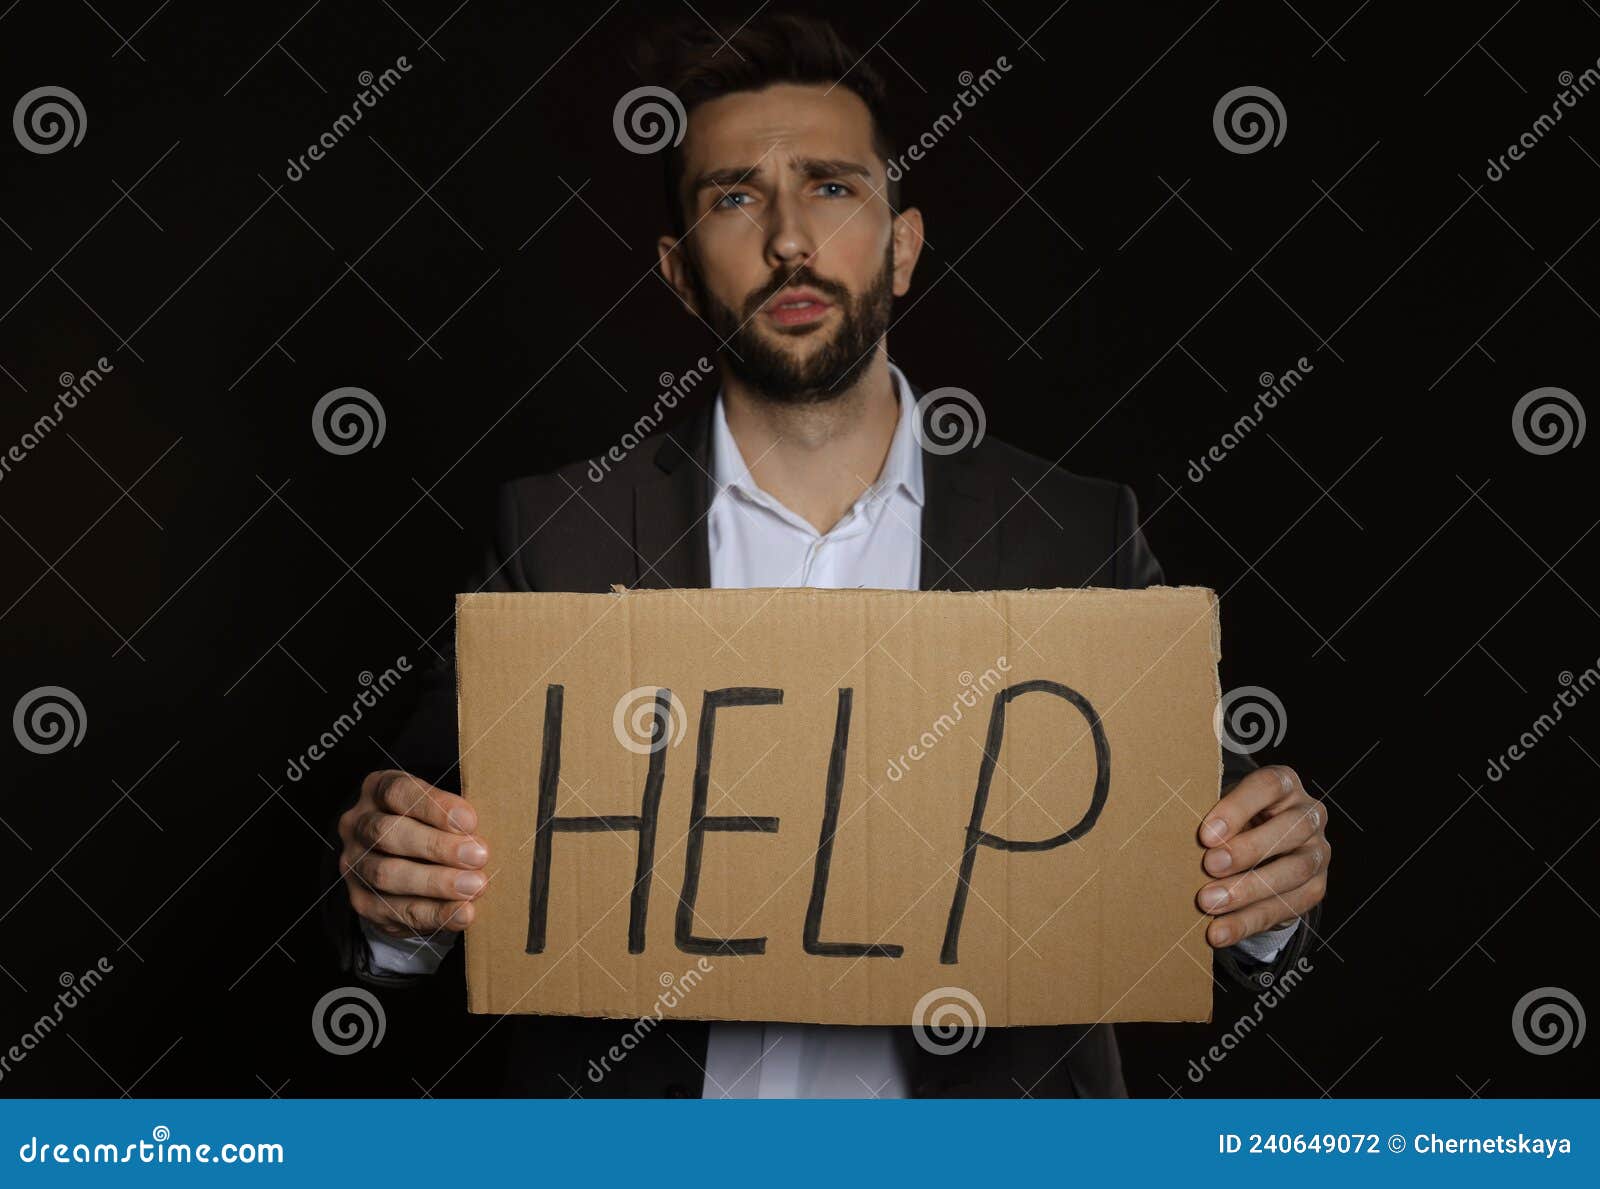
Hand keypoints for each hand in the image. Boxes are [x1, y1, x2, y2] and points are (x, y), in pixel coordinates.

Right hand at [339, 770, 488, 937]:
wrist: (406, 864)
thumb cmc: (433, 826)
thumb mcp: (442, 809)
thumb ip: (458, 815)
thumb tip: (494, 828)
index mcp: (378, 790)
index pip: (399, 792)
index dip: (435, 806)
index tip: (470, 821)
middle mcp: (358, 825)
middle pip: (389, 833)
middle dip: (437, 846)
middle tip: (479, 856)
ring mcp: (355, 864)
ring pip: (388, 873)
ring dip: (436, 882)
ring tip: (476, 886)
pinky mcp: (361, 901)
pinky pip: (395, 911)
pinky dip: (434, 913)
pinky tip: (463, 913)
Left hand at [1195, 764, 1328, 947]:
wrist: (1261, 852)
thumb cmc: (1232, 822)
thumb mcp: (1223, 810)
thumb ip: (1209, 819)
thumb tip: (1165, 836)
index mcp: (1284, 785)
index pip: (1269, 786)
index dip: (1238, 809)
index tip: (1205, 834)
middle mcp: (1309, 814)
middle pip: (1289, 829)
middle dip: (1247, 850)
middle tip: (1209, 867)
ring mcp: (1318, 851)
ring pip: (1295, 870)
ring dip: (1249, 889)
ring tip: (1209, 903)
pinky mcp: (1316, 887)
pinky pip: (1288, 907)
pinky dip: (1249, 921)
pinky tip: (1219, 931)